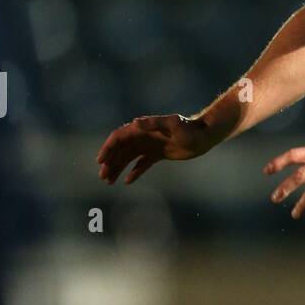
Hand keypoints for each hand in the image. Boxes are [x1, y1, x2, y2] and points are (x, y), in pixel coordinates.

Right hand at [97, 114, 216, 185]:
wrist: (203, 136)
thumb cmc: (189, 129)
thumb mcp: (173, 125)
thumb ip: (155, 123)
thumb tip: (136, 123)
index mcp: (143, 128)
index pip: (119, 137)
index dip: (108, 148)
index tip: (100, 161)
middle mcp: (143, 136)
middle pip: (121, 149)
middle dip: (110, 162)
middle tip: (103, 177)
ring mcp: (150, 145)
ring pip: (129, 158)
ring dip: (118, 168)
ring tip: (109, 182)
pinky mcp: (158, 154)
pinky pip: (142, 164)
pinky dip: (134, 172)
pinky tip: (127, 181)